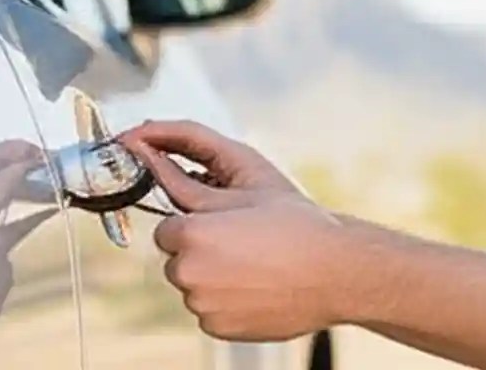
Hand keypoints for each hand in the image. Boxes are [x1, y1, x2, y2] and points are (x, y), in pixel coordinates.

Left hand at [119, 120, 349, 340]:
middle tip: (245, 241)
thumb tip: (149, 158)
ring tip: (257, 264)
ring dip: (214, 275)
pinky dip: (226, 300)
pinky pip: (209, 309)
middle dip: (202, 248)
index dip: (196, 222)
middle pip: (177, 257)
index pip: (167, 228)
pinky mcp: (217, 328)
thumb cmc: (296, 225)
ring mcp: (202, 304)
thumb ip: (187, 177)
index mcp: (192, 233)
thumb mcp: (246, 186)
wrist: (336, 272)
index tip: (225, 222)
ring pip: (193, 284)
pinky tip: (257, 285)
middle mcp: (189, 272)